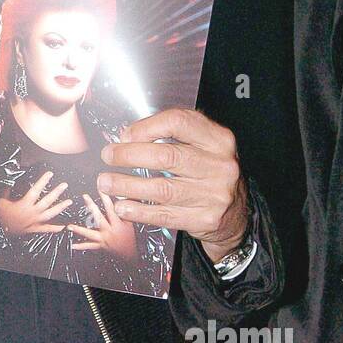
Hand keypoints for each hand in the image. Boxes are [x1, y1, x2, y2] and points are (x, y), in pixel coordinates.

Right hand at [0, 170, 71, 235]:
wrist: (1, 232)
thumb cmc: (1, 216)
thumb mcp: (1, 201)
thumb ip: (7, 191)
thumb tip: (10, 182)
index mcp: (24, 204)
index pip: (36, 190)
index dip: (43, 181)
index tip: (50, 174)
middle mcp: (32, 212)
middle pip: (47, 201)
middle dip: (56, 192)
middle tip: (64, 185)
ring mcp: (35, 221)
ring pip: (50, 214)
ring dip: (60, 207)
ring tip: (69, 202)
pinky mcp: (35, 229)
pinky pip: (47, 229)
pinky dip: (56, 228)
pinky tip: (64, 226)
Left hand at [67, 192, 136, 257]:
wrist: (130, 254)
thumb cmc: (131, 238)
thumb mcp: (130, 223)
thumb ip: (125, 212)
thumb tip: (122, 198)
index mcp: (118, 224)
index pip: (112, 208)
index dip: (106, 197)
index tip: (101, 188)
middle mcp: (110, 231)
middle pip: (99, 217)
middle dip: (92, 206)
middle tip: (85, 197)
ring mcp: (104, 239)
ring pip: (90, 234)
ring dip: (79, 230)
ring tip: (70, 226)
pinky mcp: (101, 246)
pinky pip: (90, 246)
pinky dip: (81, 246)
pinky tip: (73, 245)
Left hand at [96, 109, 248, 262]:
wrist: (236, 213)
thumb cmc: (210, 172)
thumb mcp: (204, 145)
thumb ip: (174, 135)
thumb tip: (128, 137)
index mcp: (219, 139)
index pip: (179, 123)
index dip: (146, 127)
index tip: (125, 135)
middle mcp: (220, 165)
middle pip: (166, 156)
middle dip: (129, 156)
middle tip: (108, 156)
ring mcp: (214, 194)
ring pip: (161, 188)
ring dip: (127, 185)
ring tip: (106, 183)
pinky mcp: (204, 219)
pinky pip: (164, 215)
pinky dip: (138, 211)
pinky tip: (122, 207)